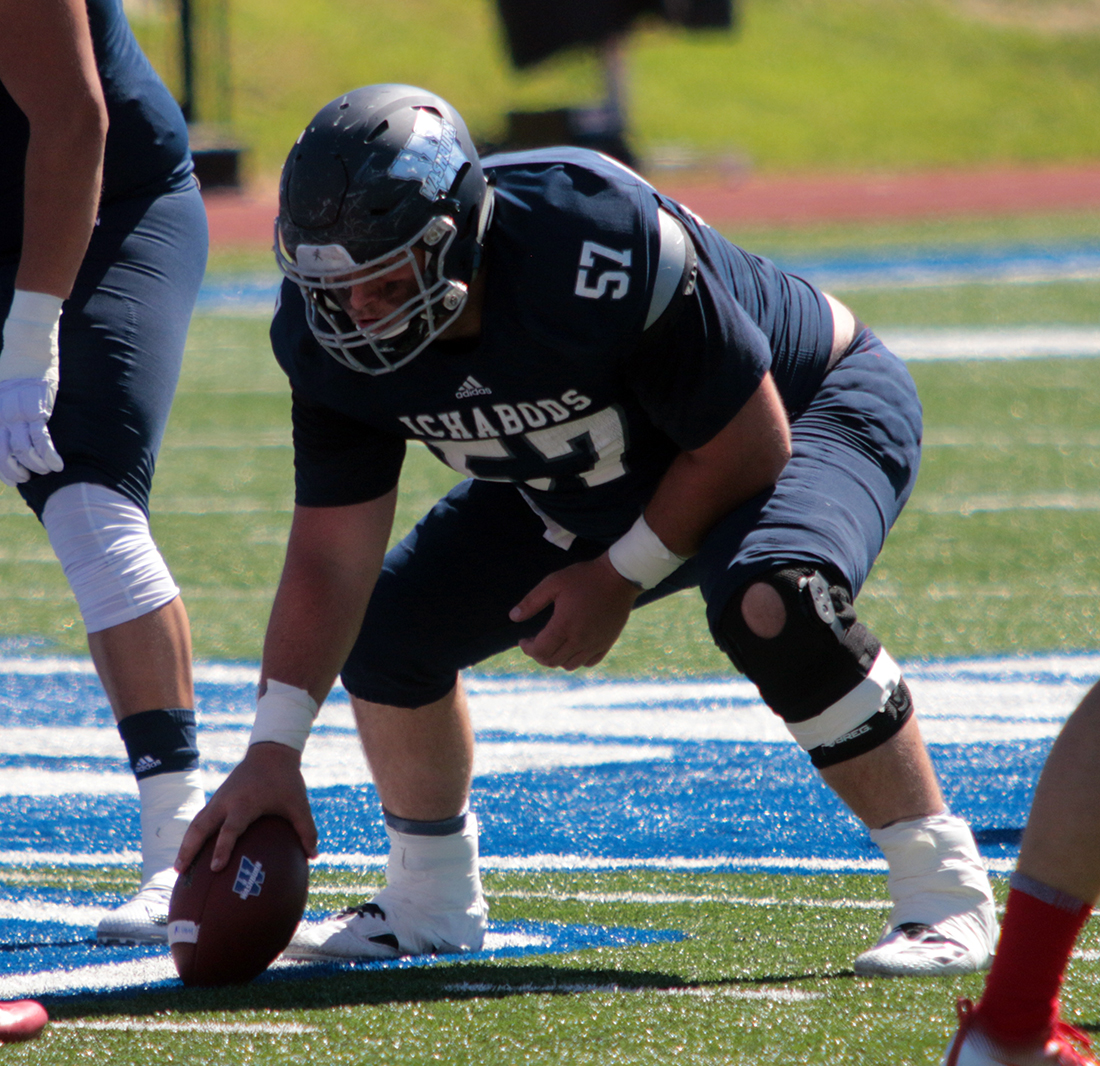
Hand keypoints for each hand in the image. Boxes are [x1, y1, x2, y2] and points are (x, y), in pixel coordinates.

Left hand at [0, 377, 62, 485]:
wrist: (27, 355)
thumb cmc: (15, 375)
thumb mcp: (1, 397)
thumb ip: (4, 415)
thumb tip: (11, 433)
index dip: (3, 471)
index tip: (14, 480)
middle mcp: (3, 419)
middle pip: (6, 456)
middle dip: (17, 473)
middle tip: (28, 478)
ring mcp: (19, 416)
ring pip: (25, 452)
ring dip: (37, 466)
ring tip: (48, 469)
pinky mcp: (37, 412)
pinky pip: (42, 441)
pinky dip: (49, 456)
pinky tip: (57, 464)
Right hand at [176, 742, 317, 873]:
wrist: (271, 752)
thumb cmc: (286, 780)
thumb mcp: (299, 804)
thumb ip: (306, 830)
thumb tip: (313, 856)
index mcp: (245, 803)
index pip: (230, 828)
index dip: (222, 848)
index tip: (215, 867)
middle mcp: (227, 801)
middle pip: (201, 827)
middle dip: (189, 849)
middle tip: (180, 871)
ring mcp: (219, 799)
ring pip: (196, 823)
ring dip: (186, 843)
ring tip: (179, 867)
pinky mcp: (217, 798)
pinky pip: (200, 818)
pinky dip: (193, 834)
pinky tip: (191, 850)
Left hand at [509, 554, 640, 669]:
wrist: (619, 577)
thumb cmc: (584, 577)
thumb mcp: (553, 582)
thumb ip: (531, 601)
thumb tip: (513, 617)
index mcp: (564, 626)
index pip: (539, 650)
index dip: (527, 649)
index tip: (523, 640)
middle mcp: (579, 640)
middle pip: (552, 661)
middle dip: (538, 655)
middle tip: (535, 642)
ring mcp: (595, 644)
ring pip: (569, 665)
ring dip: (556, 659)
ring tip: (553, 645)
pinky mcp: (607, 643)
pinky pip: (588, 662)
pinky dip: (576, 659)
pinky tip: (572, 646)